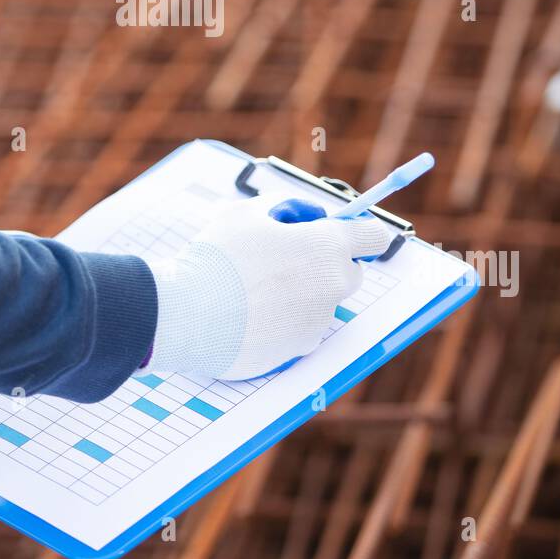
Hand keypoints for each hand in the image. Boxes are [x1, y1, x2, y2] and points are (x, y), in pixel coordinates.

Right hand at [148, 196, 393, 379]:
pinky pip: (300, 327)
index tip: (338, 229)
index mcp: (328, 247)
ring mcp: (318, 323)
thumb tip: (305, 216)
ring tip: (254, 285)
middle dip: (327, 261)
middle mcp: (333, 287)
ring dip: (302, 291)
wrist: (187, 315)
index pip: (372, 236)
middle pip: (350, 271)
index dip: (357, 229)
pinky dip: (284, 319)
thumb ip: (286, 208)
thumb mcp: (248, 213)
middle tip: (286, 253)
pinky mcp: (299, 350)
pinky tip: (250, 311)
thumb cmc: (219, 257)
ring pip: (321, 300)